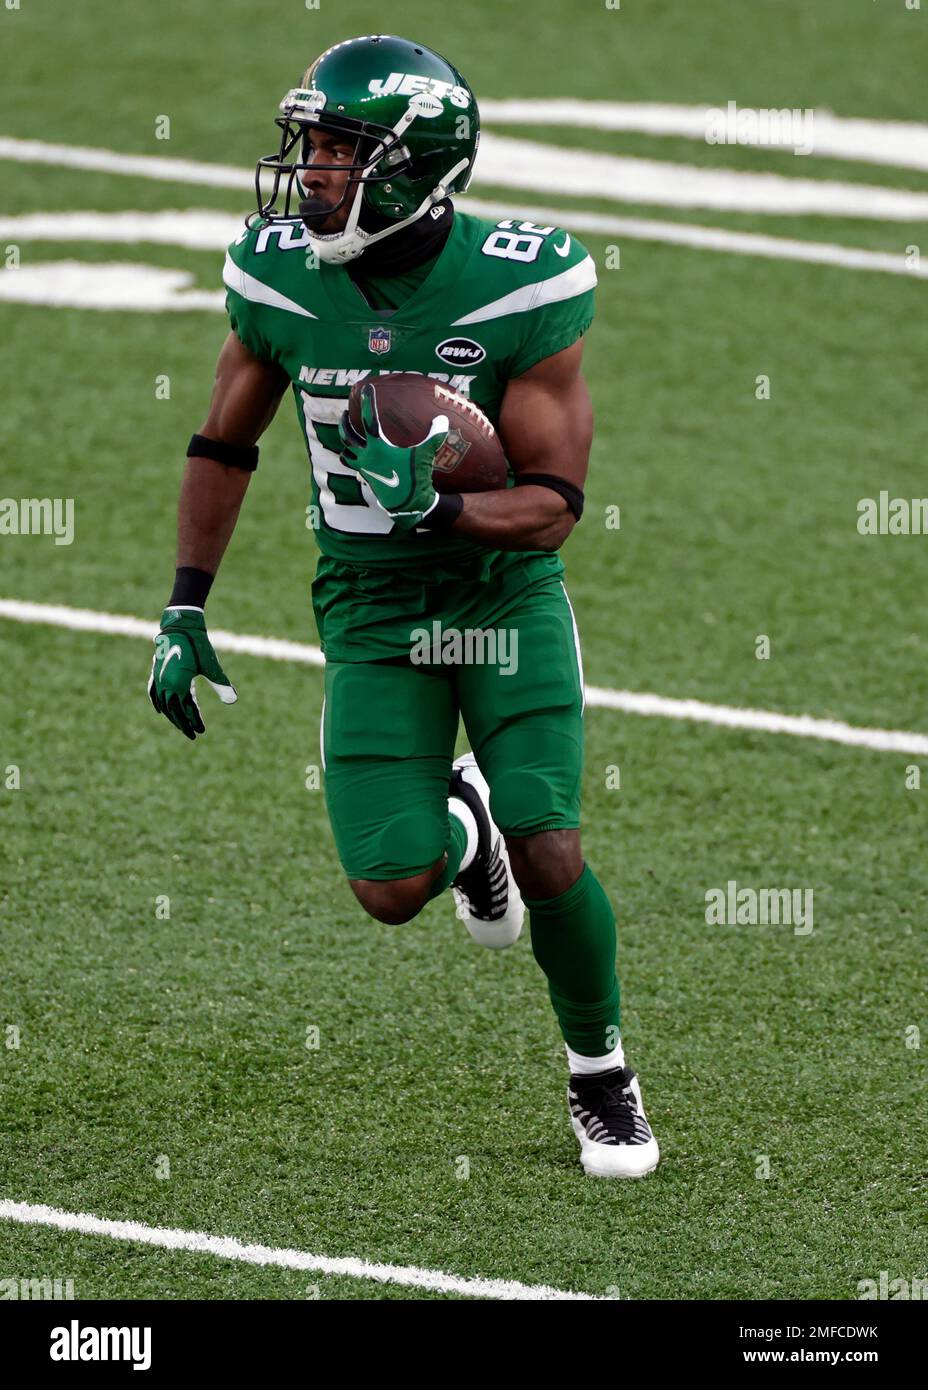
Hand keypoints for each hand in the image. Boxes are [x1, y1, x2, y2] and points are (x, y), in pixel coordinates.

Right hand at [148, 606, 236, 739]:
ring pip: (163, 703)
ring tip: (180, 724)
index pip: (186, 710)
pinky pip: (154, 692)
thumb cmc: (198, 645)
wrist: (181, 625)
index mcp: (178, 684)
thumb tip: (232, 700)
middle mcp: (165, 684)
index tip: (201, 731)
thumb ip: (221, 683)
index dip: (193, 722)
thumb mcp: (211, 666)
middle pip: (173, 711)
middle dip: (183, 723)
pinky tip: (160, 709)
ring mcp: (159, 678)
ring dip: (172, 715)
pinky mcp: (156, 671)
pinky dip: (157, 702)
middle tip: (192, 734)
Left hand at [338, 383, 448, 531]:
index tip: (366, 390)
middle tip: (345, 412)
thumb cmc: (415, 478)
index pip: (369, 419)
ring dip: (345, 442)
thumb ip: (434, 436)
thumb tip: (443, 419)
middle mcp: (366, 456)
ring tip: (346, 436)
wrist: (407, 505)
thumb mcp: (425, 455)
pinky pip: (353, 466)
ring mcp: (364, 468)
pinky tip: (356, 457)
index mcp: (378, 447)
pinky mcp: (367, 478)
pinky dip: (351, 459)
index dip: (368, 402)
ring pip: (346, 452)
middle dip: (344, 422)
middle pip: (347, 436)